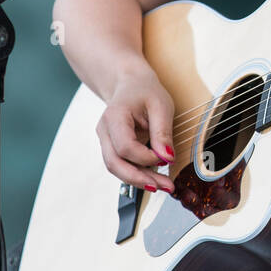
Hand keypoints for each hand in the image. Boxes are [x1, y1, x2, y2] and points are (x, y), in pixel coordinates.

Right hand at [96, 65, 175, 193]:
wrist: (130, 84)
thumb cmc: (145, 91)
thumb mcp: (161, 106)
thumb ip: (162, 132)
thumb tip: (167, 158)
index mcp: (114, 116)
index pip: (124, 147)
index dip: (145, 158)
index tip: (166, 158)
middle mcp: (104, 130)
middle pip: (114, 163)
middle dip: (140, 179)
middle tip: (165, 187)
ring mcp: (105, 140)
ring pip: (116, 169)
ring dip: (139, 181)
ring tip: (164, 186)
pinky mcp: (111, 148)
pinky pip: (121, 166)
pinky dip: (137, 174)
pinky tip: (155, 179)